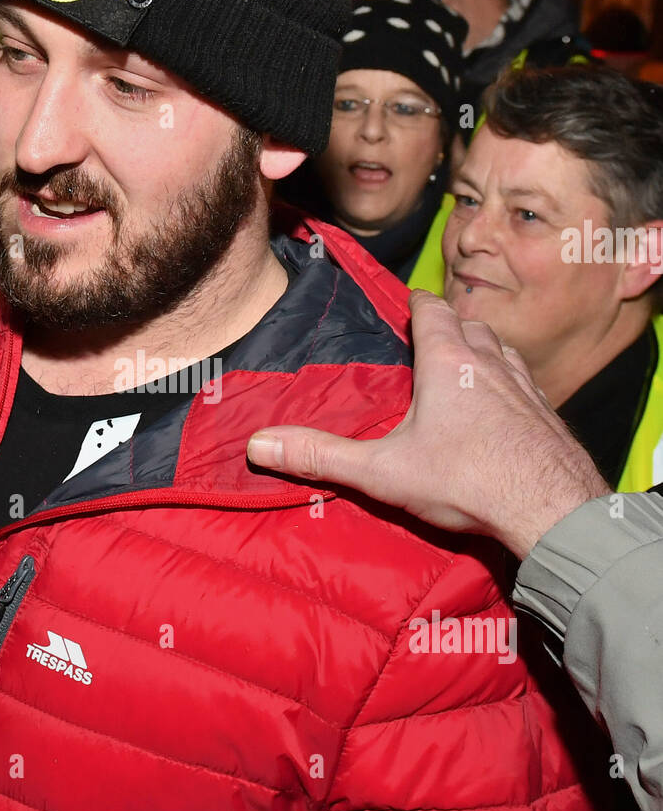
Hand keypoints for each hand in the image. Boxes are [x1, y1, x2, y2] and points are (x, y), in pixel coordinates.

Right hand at [246, 290, 609, 558]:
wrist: (550, 508)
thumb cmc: (467, 481)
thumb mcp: (383, 471)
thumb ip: (322, 455)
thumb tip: (260, 443)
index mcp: (448, 361)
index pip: (432, 310)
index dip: (417, 303)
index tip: (407, 303)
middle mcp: (490, 362)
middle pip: (470, 324)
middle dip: (449, 325)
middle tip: (428, 338)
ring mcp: (525, 387)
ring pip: (502, 350)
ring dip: (482, 350)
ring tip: (463, 367)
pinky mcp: (548, 414)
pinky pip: (526, 384)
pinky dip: (510, 384)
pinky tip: (502, 409)